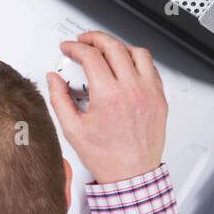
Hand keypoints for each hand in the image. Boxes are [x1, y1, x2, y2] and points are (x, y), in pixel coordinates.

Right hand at [46, 31, 166, 183]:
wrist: (131, 175)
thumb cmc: (106, 156)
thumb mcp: (72, 128)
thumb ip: (59, 98)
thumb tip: (54, 79)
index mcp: (108, 96)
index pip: (91, 56)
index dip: (75, 47)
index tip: (68, 48)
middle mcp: (132, 90)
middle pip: (114, 47)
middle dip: (94, 38)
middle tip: (83, 40)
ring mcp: (149, 93)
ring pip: (137, 53)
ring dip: (118, 46)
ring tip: (105, 49)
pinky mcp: (159, 99)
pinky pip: (152, 68)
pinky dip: (137, 60)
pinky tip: (126, 64)